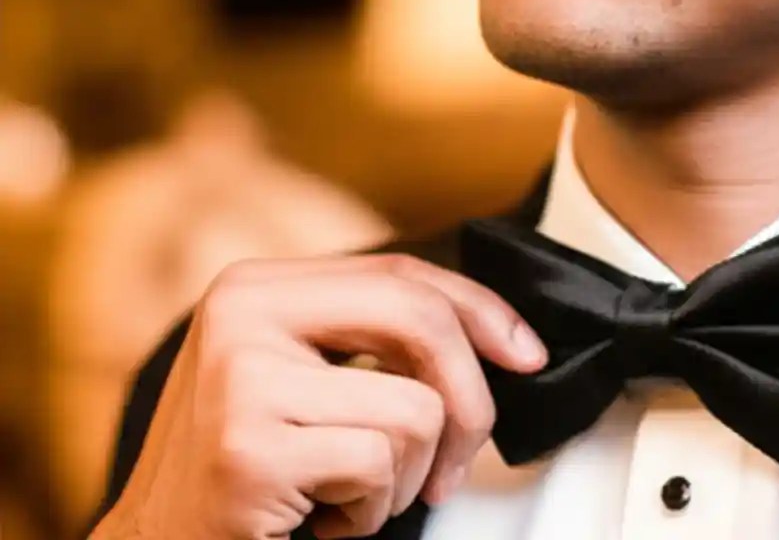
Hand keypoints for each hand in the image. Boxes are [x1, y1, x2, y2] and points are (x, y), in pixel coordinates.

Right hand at [90, 254, 546, 539]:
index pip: (402, 275)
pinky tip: (320, 521)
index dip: (481, 310)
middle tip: (460, 463)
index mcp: (257, 286)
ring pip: (414, 412)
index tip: (526, 353)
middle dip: (470, 401)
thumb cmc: (246, 473)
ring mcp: (241, 378)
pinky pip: (377, 468)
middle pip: (421, 321)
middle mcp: (242, 313)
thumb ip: (368, 343)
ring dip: (402, 480)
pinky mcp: (248, 447)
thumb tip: (493, 342)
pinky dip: (369, 514)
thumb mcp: (300, 381)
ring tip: (347, 497)